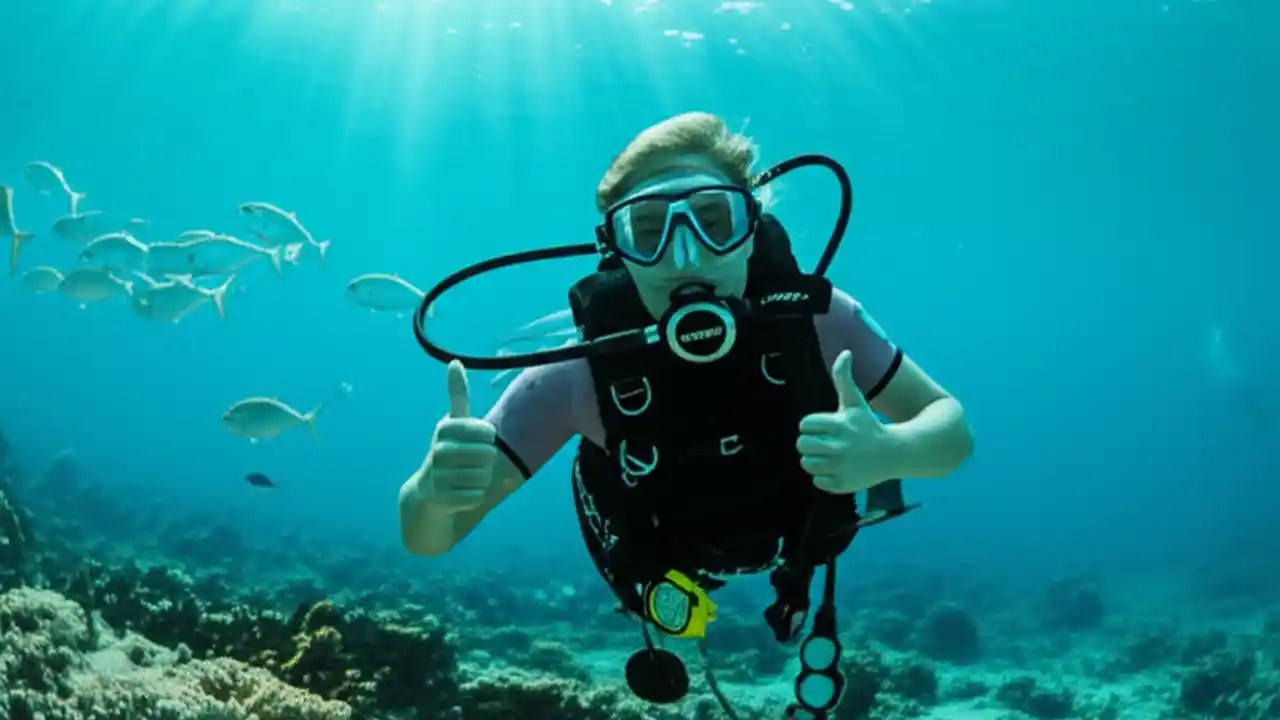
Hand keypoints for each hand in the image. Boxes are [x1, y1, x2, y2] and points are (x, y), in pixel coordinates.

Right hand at [423, 360, 497, 512]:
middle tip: (471, 464)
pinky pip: (476, 496)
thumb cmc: (449, 452)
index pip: (488, 432)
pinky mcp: (442, 498)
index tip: (475, 441)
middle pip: (488, 455)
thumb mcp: (453, 422)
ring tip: (465, 479)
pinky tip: (460, 494)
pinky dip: (474, 497)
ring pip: (484, 477)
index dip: (488, 439)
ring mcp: (438, 475)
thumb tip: (455, 361)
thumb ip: (457, 394)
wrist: (427, 494)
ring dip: (481, 480)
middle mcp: (438, 449)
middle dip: (486, 462)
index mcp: (445, 428)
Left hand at [797, 350, 897, 493]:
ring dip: (814, 460)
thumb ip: (844, 378)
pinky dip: (824, 477)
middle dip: (810, 443)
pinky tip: (837, 469)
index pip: (805, 424)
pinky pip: (817, 481)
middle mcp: (841, 447)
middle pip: (802, 444)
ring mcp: (842, 467)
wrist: (893, 453)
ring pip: (807, 464)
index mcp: (841, 424)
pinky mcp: (844, 484)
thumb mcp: (855, 401)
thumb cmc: (868, 425)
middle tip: (824, 442)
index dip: (812, 425)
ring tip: (829, 456)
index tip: (824, 427)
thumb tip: (845, 352)